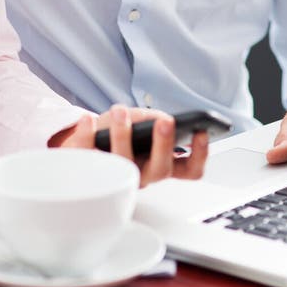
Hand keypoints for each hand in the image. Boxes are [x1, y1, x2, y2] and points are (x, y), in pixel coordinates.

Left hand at [52, 104, 207, 185]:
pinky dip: (87, 135)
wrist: (85, 144)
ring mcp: (118, 176)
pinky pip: (88, 156)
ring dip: (123, 134)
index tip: (201, 131)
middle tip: (165, 122)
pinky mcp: (89, 171)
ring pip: (124, 163)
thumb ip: (151, 121)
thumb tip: (157, 120)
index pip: (190, 170)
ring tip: (121, 110)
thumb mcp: (139, 123)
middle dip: (164, 144)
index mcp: (161, 164)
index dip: (200, 154)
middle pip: (161, 169)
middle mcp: (144, 175)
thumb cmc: (119, 133)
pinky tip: (88, 119)